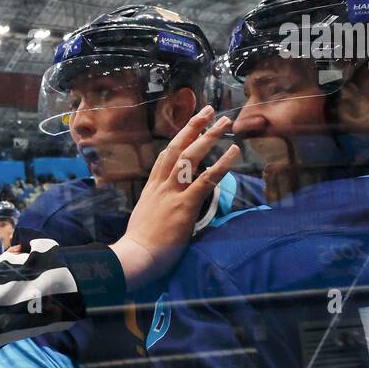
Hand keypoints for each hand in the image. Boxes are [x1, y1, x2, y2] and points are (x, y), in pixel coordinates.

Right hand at [110, 106, 239, 288]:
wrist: (135, 256)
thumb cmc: (140, 246)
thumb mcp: (147, 220)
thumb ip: (159, 209)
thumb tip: (168, 210)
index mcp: (152, 189)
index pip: (165, 157)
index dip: (179, 139)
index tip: (190, 126)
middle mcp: (161, 186)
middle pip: (177, 149)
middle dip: (194, 127)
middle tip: (208, 111)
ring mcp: (172, 193)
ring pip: (191, 157)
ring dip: (209, 137)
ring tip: (224, 123)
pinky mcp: (184, 205)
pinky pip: (206, 180)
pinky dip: (221, 164)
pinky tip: (233, 152)